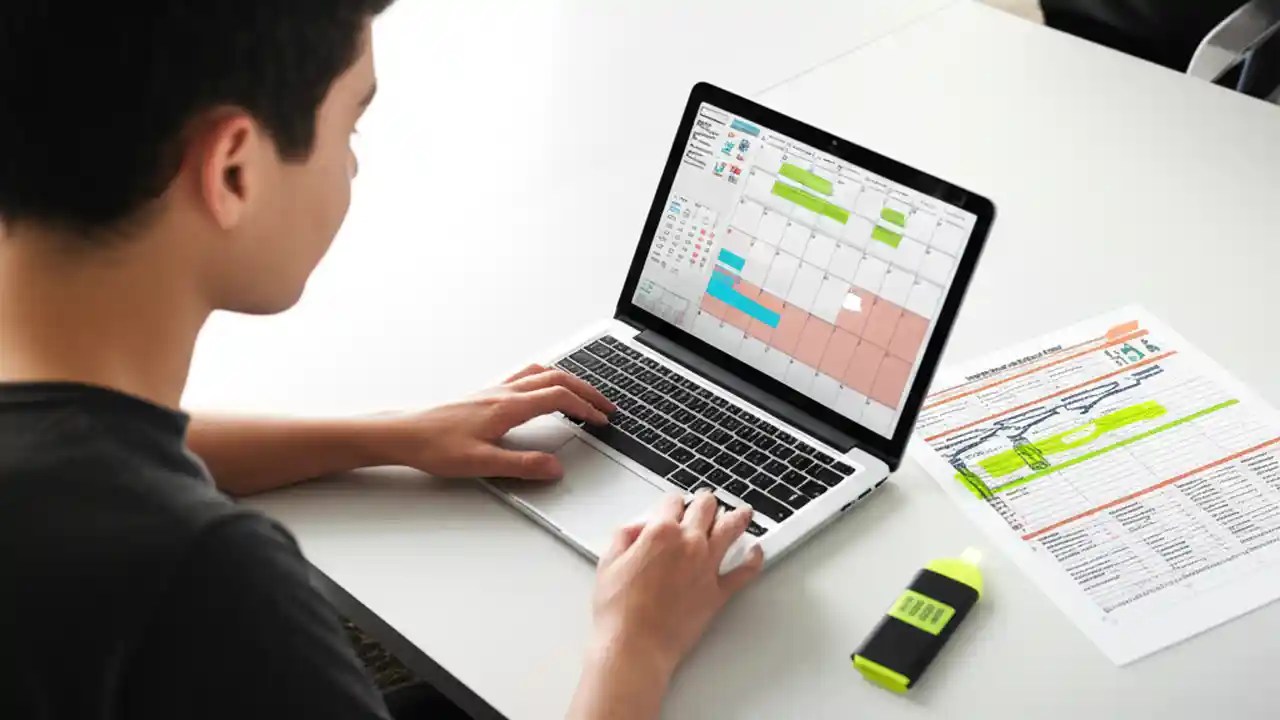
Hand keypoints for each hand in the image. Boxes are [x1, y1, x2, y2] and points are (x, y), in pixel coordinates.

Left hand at [379, 364, 614, 479]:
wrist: (404, 433)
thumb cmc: (434, 446)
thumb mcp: (482, 463)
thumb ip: (522, 465)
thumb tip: (555, 467)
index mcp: (508, 406)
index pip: (559, 397)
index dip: (585, 407)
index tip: (601, 420)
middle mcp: (504, 392)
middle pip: (557, 378)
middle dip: (586, 390)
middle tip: (605, 405)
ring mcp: (494, 390)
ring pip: (541, 372)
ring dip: (568, 380)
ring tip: (583, 394)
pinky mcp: (485, 394)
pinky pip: (525, 376)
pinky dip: (546, 379)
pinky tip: (543, 391)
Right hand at [589, 492, 763, 678]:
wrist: (635, 646)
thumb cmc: (618, 611)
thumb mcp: (609, 562)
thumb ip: (625, 536)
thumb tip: (638, 527)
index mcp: (661, 532)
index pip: (673, 501)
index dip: (672, 502)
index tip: (673, 505)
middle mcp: (689, 543)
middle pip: (706, 507)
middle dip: (706, 502)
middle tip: (707, 502)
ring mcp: (708, 566)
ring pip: (731, 529)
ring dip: (738, 517)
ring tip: (744, 513)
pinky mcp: (719, 591)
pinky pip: (746, 571)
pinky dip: (755, 558)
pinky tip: (757, 551)